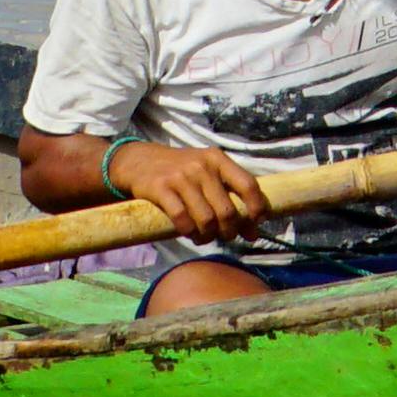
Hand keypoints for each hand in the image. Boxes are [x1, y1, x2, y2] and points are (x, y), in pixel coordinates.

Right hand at [116, 140, 272, 235]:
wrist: (140, 161)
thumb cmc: (182, 172)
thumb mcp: (208, 174)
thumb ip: (231, 197)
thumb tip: (253, 233)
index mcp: (218, 159)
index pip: (248, 185)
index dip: (256, 209)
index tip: (254, 225)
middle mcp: (202, 166)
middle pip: (227, 211)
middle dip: (229, 231)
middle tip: (224, 236)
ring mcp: (181, 176)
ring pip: (206, 219)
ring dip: (208, 236)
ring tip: (204, 237)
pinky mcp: (160, 188)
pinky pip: (181, 219)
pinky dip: (188, 232)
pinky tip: (188, 232)